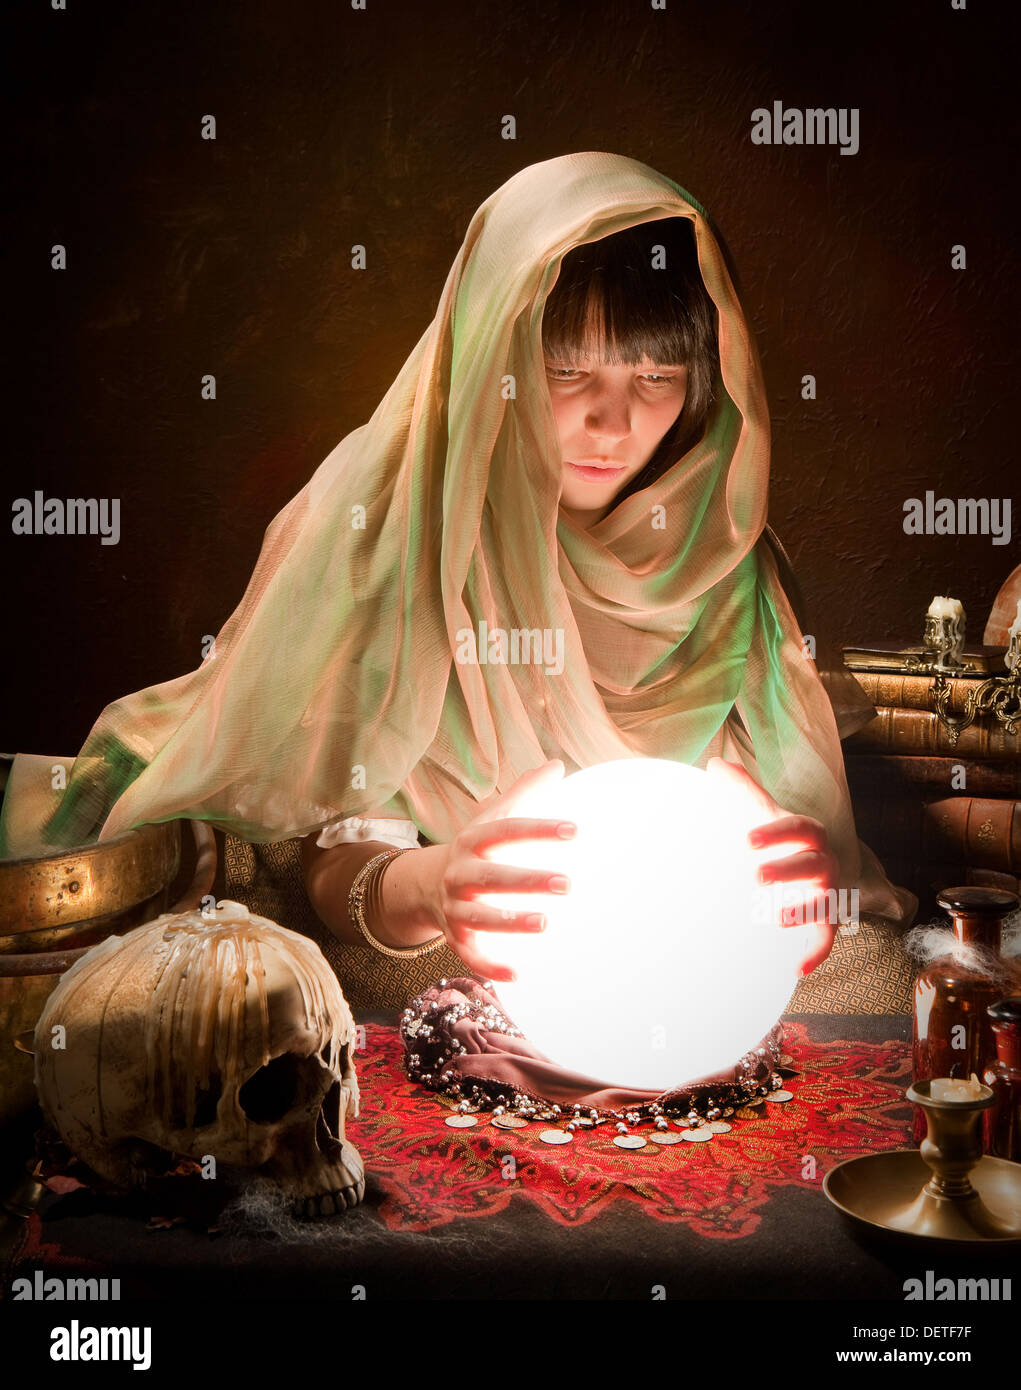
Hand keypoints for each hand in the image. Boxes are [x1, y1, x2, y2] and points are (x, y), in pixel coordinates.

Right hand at [429, 759, 575, 982]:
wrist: (426, 883)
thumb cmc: (476, 848)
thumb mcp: (491, 817)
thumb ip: (524, 793)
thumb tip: (557, 765)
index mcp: (473, 840)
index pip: (508, 830)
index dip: (539, 829)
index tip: (575, 830)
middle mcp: (460, 873)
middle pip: (493, 877)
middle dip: (528, 881)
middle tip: (567, 883)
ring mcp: (455, 907)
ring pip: (481, 917)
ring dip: (510, 921)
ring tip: (546, 922)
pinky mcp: (455, 936)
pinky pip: (470, 954)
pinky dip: (490, 966)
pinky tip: (518, 974)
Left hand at [706, 757, 839, 978]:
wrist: (804, 866)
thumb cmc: (779, 838)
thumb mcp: (762, 812)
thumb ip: (743, 788)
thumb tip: (715, 763)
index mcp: (809, 833)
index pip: (799, 828)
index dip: (776, 834)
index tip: (746, 842)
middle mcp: (825, 862)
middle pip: (813, 864)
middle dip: (787, 870)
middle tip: (756, 877)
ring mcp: (828, 893)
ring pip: (825, 902)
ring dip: (802, 911)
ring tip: (774, 919)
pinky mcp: (826, 921)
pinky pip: (827, 939)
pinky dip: (816, 954)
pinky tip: (796, 969)